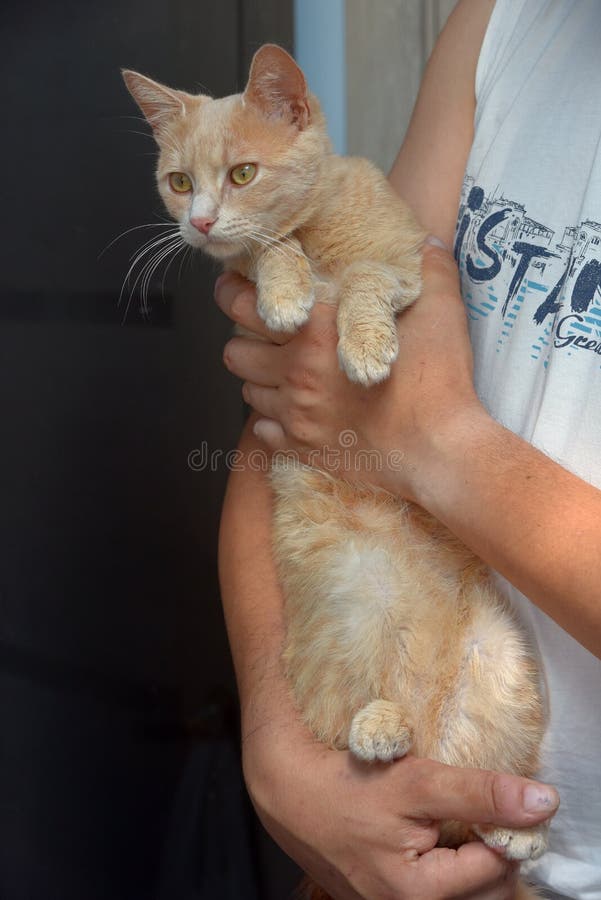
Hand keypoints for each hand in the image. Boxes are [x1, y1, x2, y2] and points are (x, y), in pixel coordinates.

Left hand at [215, 243, 483, 501]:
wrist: (440, 452)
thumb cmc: (439, 380)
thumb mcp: (442, 312)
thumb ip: (431, 269)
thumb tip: (427, 240)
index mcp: (318, 331)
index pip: (244, 306)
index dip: (231, 293)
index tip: (232, 288)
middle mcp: (296, 372)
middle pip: (234, 352)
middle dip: (243, 341)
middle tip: (261, 335)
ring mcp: (296, 414)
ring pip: (248, 392)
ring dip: (260, 380)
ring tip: (282, 372)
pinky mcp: (303, 447)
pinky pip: (263, 431)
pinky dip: (272, 420)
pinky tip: (296, 411)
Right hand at [243, 713, 558, 899]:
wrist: (285, 787)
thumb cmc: (346, 786)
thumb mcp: (418, 784)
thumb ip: (480, 795)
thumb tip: (540, 802)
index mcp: (418, 896)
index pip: (496, 870)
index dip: (508, 829)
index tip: (505, 796)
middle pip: (479, 888)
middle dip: (490, 845)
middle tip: (482, 806)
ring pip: (456, 885)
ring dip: (466, 850)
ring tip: (457, 815)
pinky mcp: (378, 889)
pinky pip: (429, 880)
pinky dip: (442, 854)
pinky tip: (430, 826)